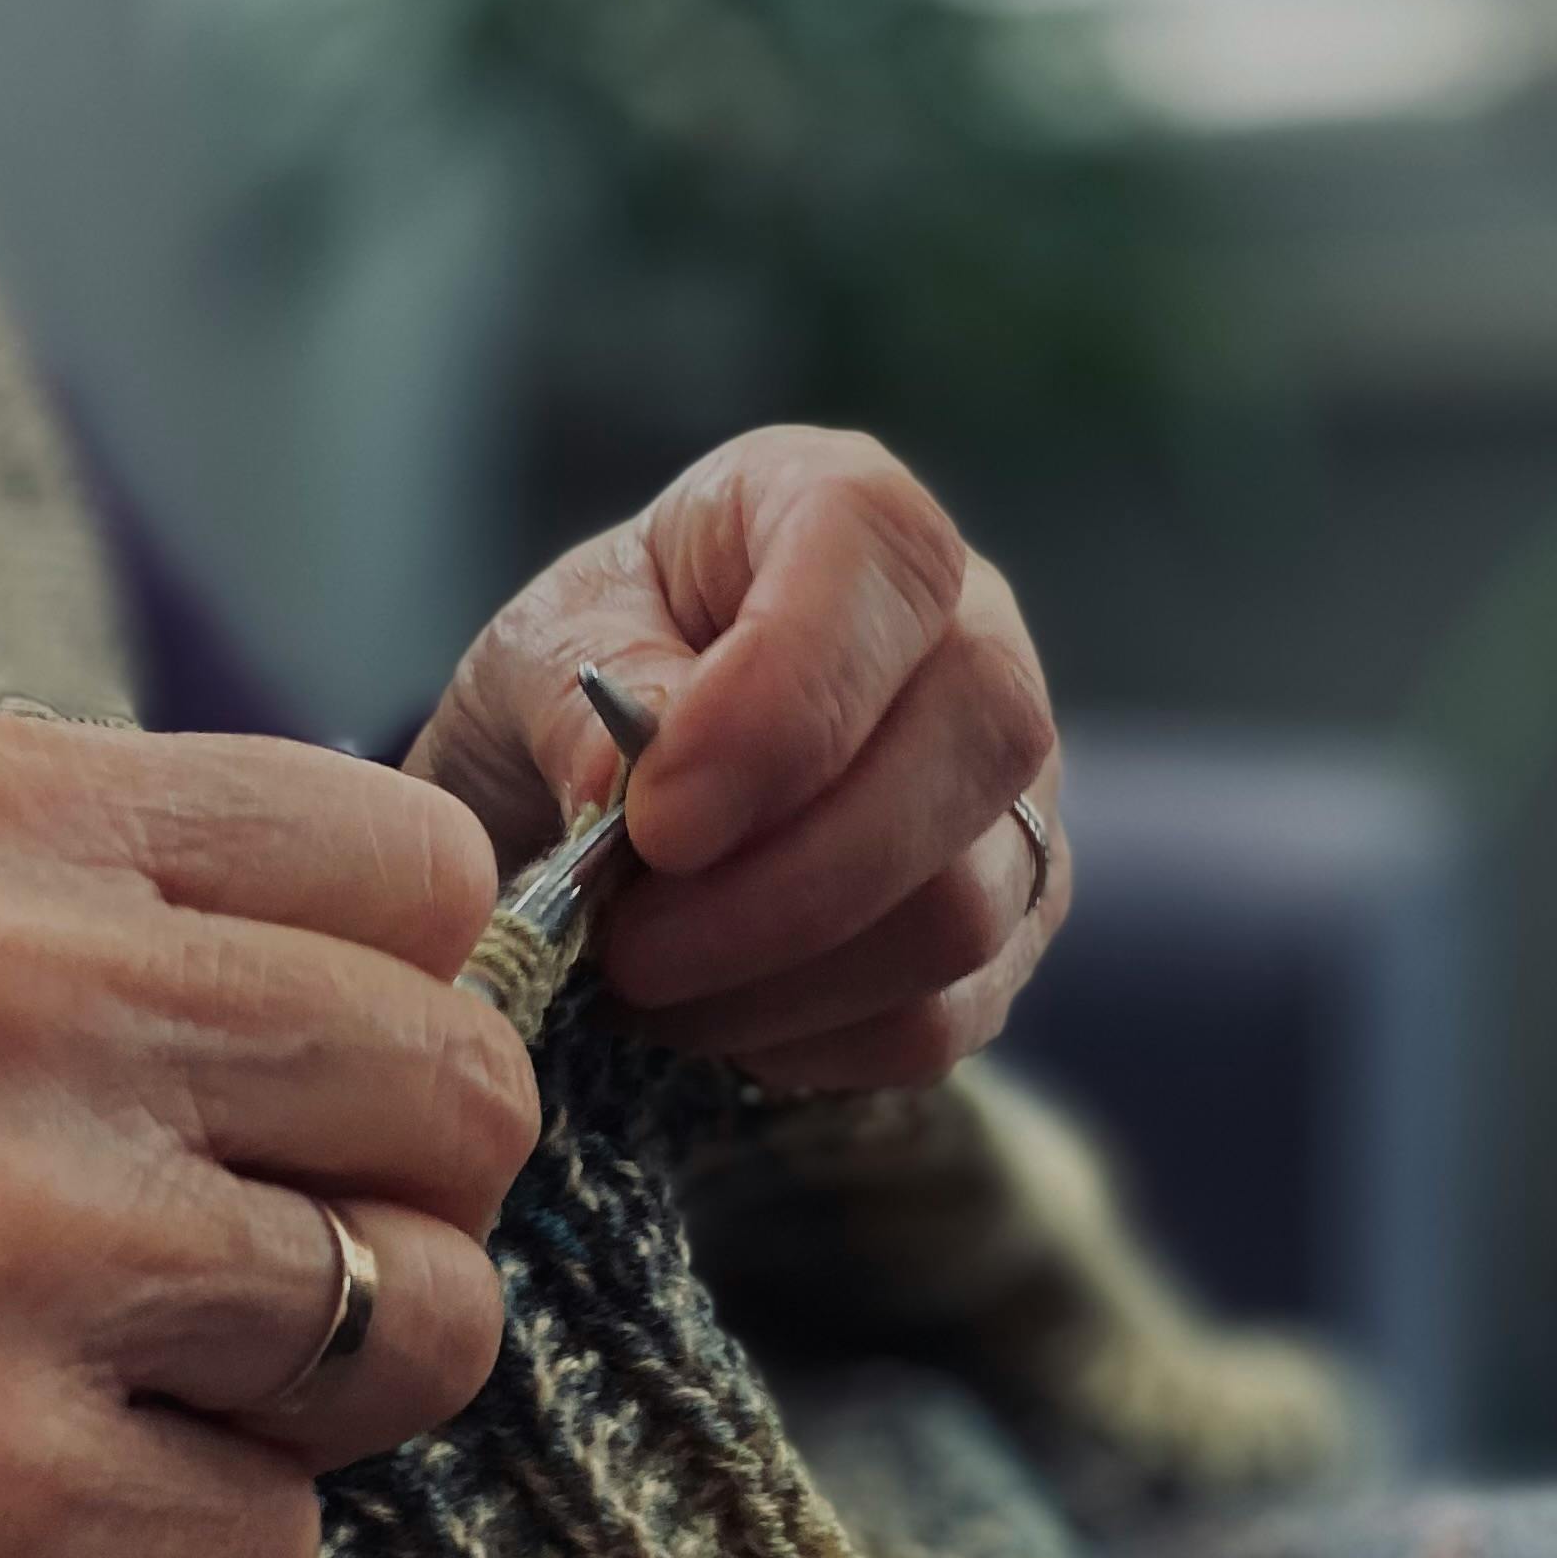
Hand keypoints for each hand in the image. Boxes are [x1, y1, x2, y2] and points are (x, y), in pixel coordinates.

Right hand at [0, 720, 537, 1557]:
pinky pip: (280, 1535)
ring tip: (134, 1391)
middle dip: (409, 1208)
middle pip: (464, 1097)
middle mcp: (11, 1008)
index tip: (340, 1077)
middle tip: (275, 1264)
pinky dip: (179, 1551)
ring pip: (419, 1325)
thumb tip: (423, 982)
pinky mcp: (0, 1495)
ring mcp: (12, 1259)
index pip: (418, 868)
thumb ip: (128, 925)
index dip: (411, 998)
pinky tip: (20, 1501)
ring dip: (317, 1399)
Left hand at [409, 425, 1062, 1089]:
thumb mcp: (540, 653)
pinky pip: (937, 1020)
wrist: (617, 809)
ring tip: (643, 979)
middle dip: (784, 882)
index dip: (786, 696)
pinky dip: (801, 1043)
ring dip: (775, 980)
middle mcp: (975, 635)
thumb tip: (624, 775)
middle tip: (626, 943)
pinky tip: (710, 1012)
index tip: (658, 817)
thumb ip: (575, 689)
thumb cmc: (587, 691)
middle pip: (976, 743)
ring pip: (963, 908)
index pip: (883, 558)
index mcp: (849, 514)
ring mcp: (1016, 796)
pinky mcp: (1009, 932)